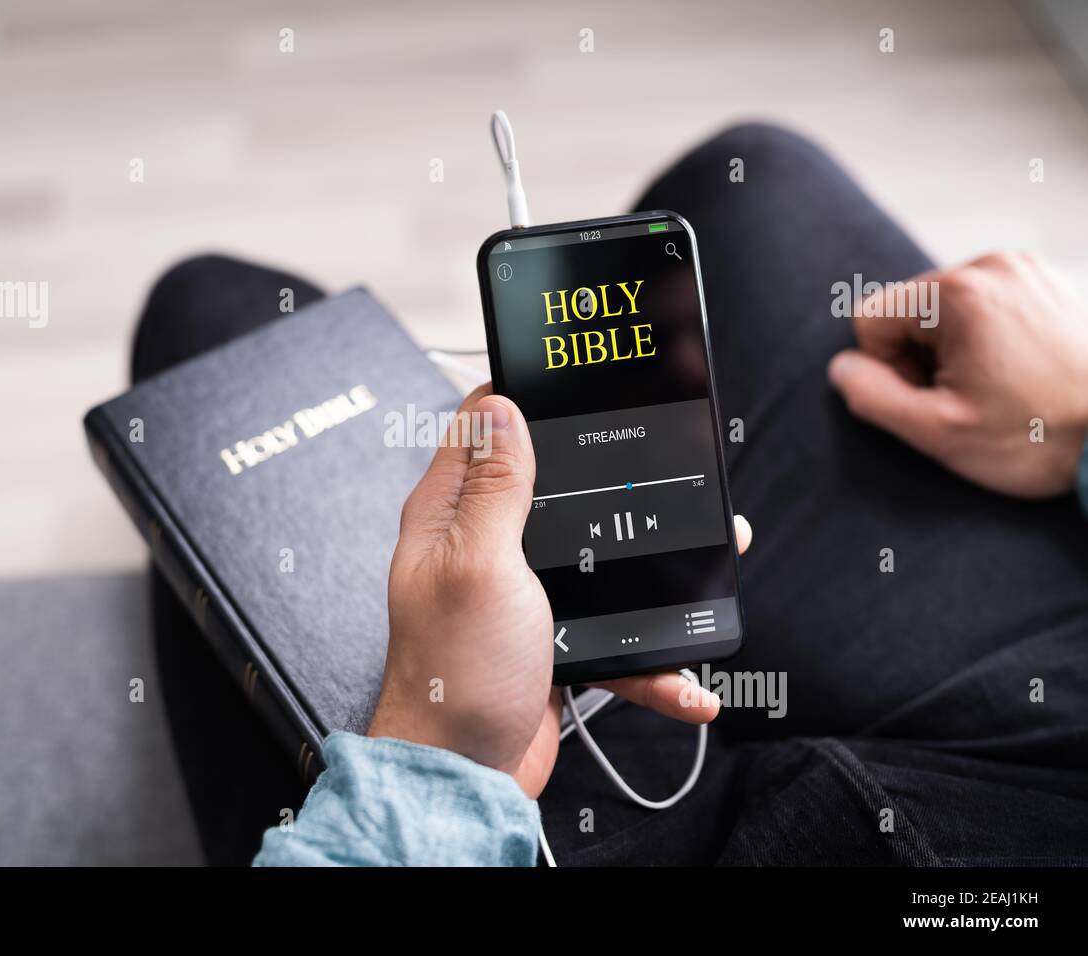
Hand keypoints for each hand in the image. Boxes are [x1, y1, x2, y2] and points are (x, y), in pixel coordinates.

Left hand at [369, 384, 750, 797]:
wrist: (465, 775)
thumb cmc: (453, 672)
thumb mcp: (480, 562)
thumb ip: (497, 488)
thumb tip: (504, 409)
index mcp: (451, 515)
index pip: (482, 428)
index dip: (525, 397)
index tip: (576, 376)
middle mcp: (483, 546)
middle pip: (555, 486)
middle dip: (613, 477)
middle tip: (670, 462)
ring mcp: (520, 593)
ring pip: (598, 556)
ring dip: (652, 563)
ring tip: (713, 554)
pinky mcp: (552, 639)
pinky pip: (615, 633)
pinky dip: (653, 655)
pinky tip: (687, 675)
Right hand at [828, 252, 1087, 497]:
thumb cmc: (1038, 437)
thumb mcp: (938, 431)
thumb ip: (871, 396)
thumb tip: (841, 368)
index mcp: (959, 292)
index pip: (871, 318)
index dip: (887, 367)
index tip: (935, 396)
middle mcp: (993, 266)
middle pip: (909, 311)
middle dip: (923, 357)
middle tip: (969, 399)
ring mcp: (1026, 269)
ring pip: (945, 311)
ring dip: (955, 351)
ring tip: (999, 388)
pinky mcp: (1048, 282)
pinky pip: (985, 307)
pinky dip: (988, 340)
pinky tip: (1019, 374)